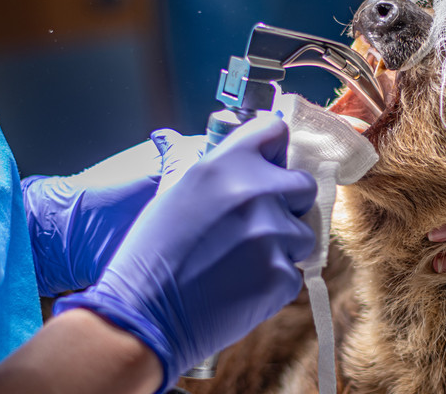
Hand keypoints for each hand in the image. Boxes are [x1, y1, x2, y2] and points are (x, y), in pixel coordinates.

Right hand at [54, 116, 316, 389]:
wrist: (142, 316)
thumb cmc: (151, 255)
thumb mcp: (175, 193)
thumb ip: (217, 172)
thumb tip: (226, 155)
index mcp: (225, 163)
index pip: (275, 130)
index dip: (276, 149)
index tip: (272, 165)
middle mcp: (254, 190)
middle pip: (303, 186)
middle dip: (288, 206)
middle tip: (256, 227)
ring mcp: (271, 233)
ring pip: (302, 234)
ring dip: (281, 249)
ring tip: (240, 263)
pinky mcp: (280, 274)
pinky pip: (293, 274)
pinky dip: (273, 284)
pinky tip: (240, 289)